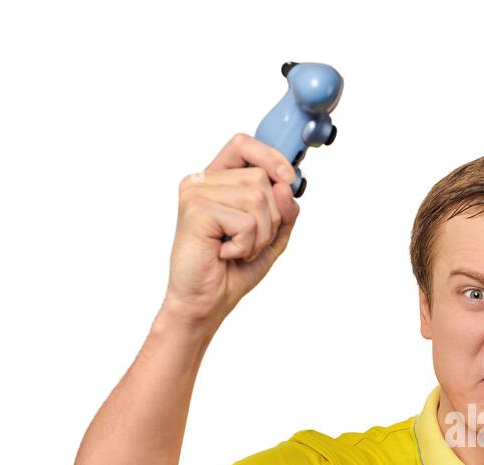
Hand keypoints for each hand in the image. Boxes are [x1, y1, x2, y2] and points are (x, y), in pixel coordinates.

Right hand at [161, 132, 301, 330]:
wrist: (205, 302)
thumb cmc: (231, 271)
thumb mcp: (271, 237)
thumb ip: (284, 210)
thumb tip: (285, 184)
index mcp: (218, 181)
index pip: (244, 144)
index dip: (271, 157)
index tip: (288, 180)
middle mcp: (203, 181)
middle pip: (260, 178)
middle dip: (271, 217)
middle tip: (248, 242)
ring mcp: (196, 192)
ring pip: (258, 198)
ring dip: (259, 235)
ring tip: (237, 249)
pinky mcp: (195, 209)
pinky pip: (246, 220)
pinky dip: (246, 245)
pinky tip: (225, 254)